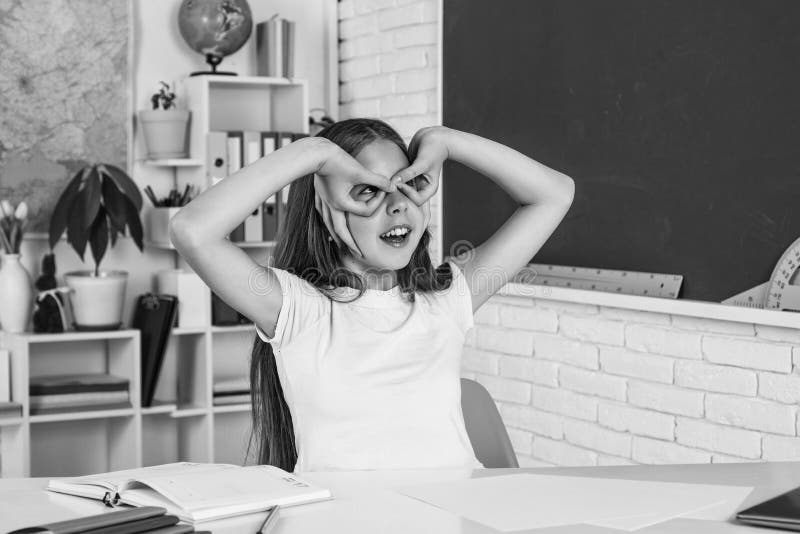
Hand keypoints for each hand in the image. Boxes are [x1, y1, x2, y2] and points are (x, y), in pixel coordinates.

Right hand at [314, 142, 395, 256]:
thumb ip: (378, 181)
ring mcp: (323, 201)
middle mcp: (331, 206)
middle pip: (339, 230)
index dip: (376, 203)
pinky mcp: (319, 194)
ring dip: (336, 234)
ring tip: (340, 243)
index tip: (382, 193)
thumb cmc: (337, 161)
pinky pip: (323, 212)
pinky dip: (327, 219)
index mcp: (341, 203)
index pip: (363, 211)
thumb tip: (393, 187)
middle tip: (358, 254)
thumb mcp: (360, 171)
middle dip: (349, 243)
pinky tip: (328, 220)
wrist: (316, 153)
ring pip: (329, 223)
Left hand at [390, 126, 449, 227]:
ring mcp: (414, 180)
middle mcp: (422, 187)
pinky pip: (399, 180)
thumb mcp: (422, 163)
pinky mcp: (408, 173)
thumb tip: (395, 182)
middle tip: (390, 183)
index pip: (417, 200)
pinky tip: (388, 175)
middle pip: (408, 198)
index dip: (407, 193)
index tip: (400, 182)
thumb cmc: (434, 149)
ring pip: (402, 190)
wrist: (434, 136)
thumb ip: (409, 173)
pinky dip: (394, 179)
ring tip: (387, 180)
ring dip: (395, 186)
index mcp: (429, 188)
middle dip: (399, 192)